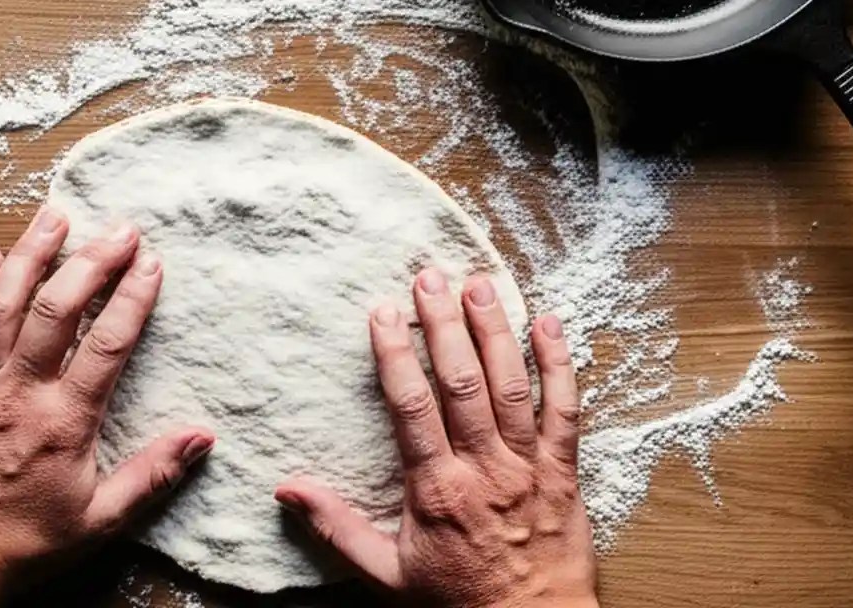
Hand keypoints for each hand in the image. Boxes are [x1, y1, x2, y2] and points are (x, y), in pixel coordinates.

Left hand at [0, 209, 214, 603]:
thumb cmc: (27, 541)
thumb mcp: (102, 520)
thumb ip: (152, 476)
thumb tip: (202, 437)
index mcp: (63, 422)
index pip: (106, 345)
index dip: (132, 298)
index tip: (153, 263)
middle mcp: (19, 393)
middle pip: (56, 310)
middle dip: (91, 261)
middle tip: (120, 227)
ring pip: (1, 306)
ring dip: (30, 256)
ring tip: (55, 216)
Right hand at [276, 268, 597, 607]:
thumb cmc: (457, 599)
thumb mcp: (385, 573)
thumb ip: (336, 528)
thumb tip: (286, 489)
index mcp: (437, 489)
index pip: (411, 407)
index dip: (395, 355)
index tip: (383, 312)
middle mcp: (484, 469)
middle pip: (462, 383)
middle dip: (443, 325)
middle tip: (429, 276)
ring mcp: (529, 464)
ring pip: (511, 386)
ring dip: (494, 331)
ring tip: (478, 285)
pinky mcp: (564, 469)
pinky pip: (566, 409)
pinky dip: (560, 365)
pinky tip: (549, 323)